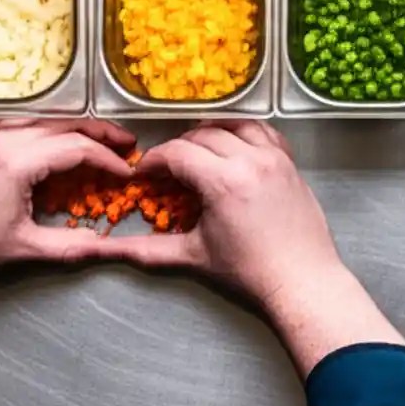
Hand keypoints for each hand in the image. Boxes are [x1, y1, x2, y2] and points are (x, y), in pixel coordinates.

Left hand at [0, 119, 137, 336]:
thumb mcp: (24, 247)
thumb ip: (70, 244)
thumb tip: (105, 246)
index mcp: (18, 160)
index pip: (77, 147)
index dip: (109, 159)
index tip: (127, 173)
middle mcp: (6, 137)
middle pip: (66, 123)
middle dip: (101, 133)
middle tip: (128, 144)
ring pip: (47, 116)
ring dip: (78, 126)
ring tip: (102, 138)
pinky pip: (27, 120)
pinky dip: (53, 125)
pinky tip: (62, 136)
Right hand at [115, 120, 339, 308]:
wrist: (301, 280)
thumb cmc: (248, 271)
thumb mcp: (193, 256)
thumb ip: (146, 249)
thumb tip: (103, 251)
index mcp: (223, 181)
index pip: (177, 152)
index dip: (154, 161)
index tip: (144, 174)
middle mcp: (251, 160)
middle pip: (202, 136)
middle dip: (178, 149)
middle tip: (167, 170)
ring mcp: (275, 158)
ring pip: (235, 125)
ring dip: (211, 133)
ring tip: (197, 151)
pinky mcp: (291, 163)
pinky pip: (265, 132)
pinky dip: (245, 133)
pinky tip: (234, 146)